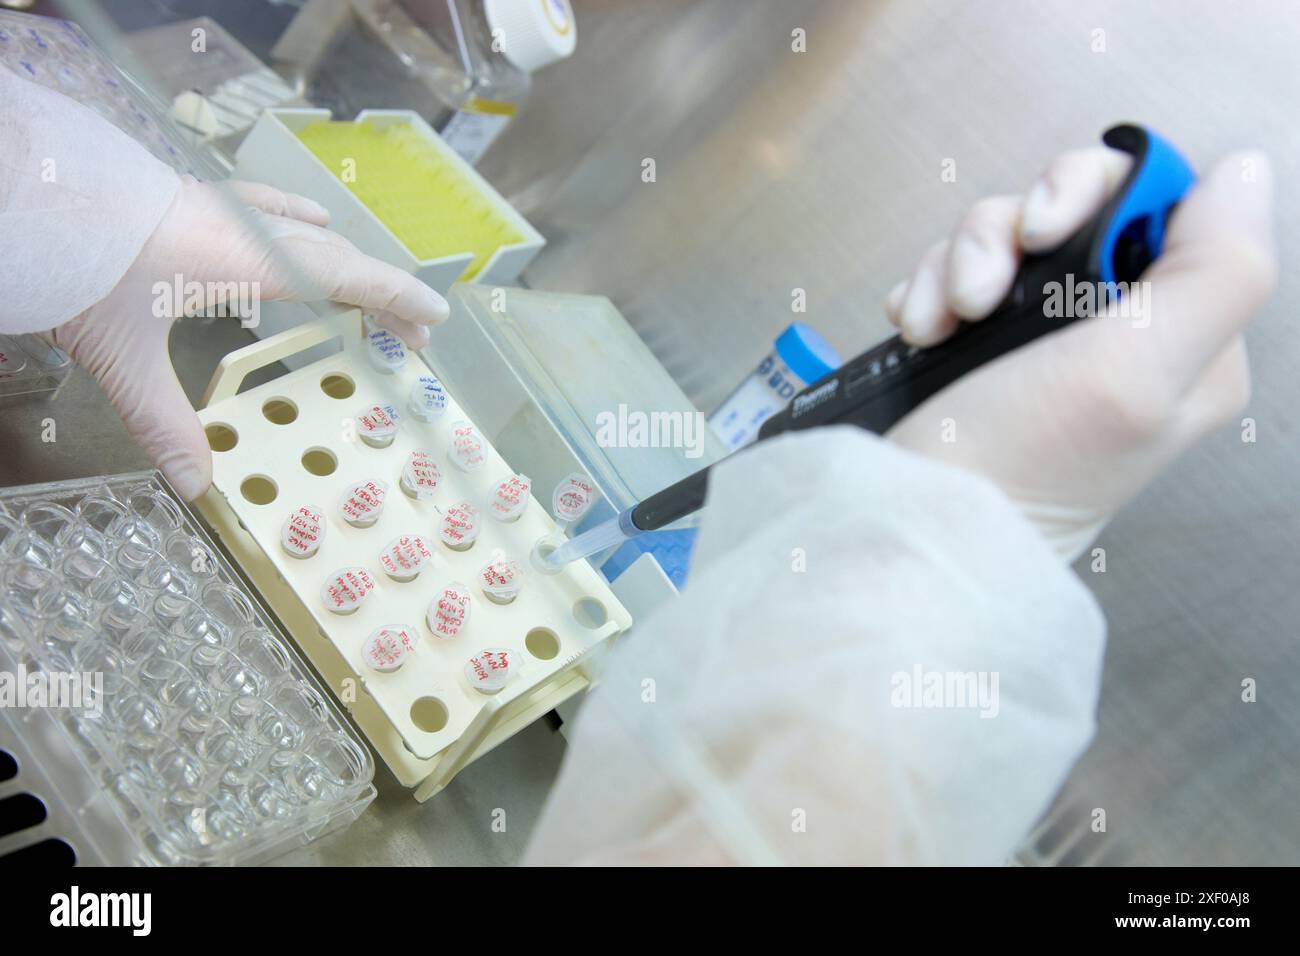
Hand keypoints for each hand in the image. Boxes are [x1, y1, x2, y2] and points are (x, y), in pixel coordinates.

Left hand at [52, 177, 449, 499]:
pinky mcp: (190, 197)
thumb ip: (163, 419)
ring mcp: (217, 207)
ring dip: (342, 259)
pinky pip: (264, 207)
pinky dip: (294, 219)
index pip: (342, 276)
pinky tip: (300, 218)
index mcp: (246, 261)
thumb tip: (195, 486)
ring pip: (302, 228)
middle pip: (334, 255)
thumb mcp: (124, 354)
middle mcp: (243, 228)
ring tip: (363, 282)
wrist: (31, 195)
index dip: (394, 297)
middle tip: (408, 329)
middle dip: (378, 292)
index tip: (434, 316)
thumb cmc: (84, 266)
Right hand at [883, 145, 1276, 560]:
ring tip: (942, 323)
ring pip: (1008, 236)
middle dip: (1011, 232)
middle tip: (982, 292)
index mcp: (1188, 342)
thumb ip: (1215, 268)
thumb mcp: (1136, 370)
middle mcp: (1122, 335)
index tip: (1045, 234)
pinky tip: (921, 329)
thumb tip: (1242, 172)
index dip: (1097, 197)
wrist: (913, 525)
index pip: (1163, 208)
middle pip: (1078, 210)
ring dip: (961, 264)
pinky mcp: (983, 346)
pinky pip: (959, 272)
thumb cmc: (1021, 466)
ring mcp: (1045, 339)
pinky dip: (932, 289)